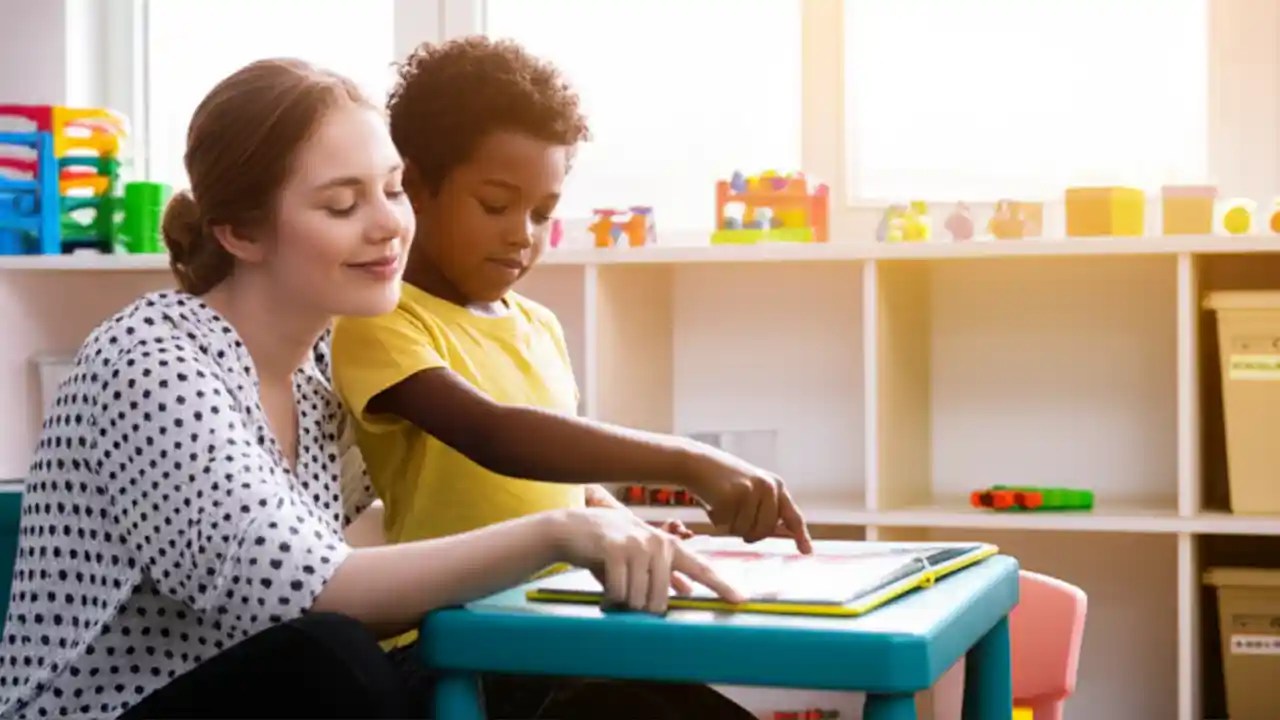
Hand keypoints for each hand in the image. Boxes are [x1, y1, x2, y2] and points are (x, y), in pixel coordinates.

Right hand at [551, 508, 745, 613]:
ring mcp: (637, 545)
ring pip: (638, 599)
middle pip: (659, 600)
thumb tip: (686, 591)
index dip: (721, 585)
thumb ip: (664, 572)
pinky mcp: (615, 550)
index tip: (741, 600)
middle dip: (640, 607)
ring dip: (622, 602)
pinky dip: (609, 597)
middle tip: (624, 597)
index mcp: (668, 545)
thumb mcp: (638, 556)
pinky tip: (603, 584)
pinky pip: (618, 592)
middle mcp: (658, 543)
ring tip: (612, 586)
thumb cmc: (606, 546)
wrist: (571, 528)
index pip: (701, 568)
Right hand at [681, 447, 812, 552]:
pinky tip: (712, 502)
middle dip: (747, 532)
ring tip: (721, 504)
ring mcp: (751, 491)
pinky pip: (727, 526)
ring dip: (730, 526)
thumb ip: (766, 510)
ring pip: (744, 531)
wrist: (696, 462)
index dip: (800, 535)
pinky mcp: (733, 496)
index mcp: (776, 486)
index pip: (793, 516)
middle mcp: (768, 488)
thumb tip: (779, 533)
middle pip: (764, 531)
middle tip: (733, 517)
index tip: (807, 552)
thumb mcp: (751, 490)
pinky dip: (717, 520)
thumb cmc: (722, 481)